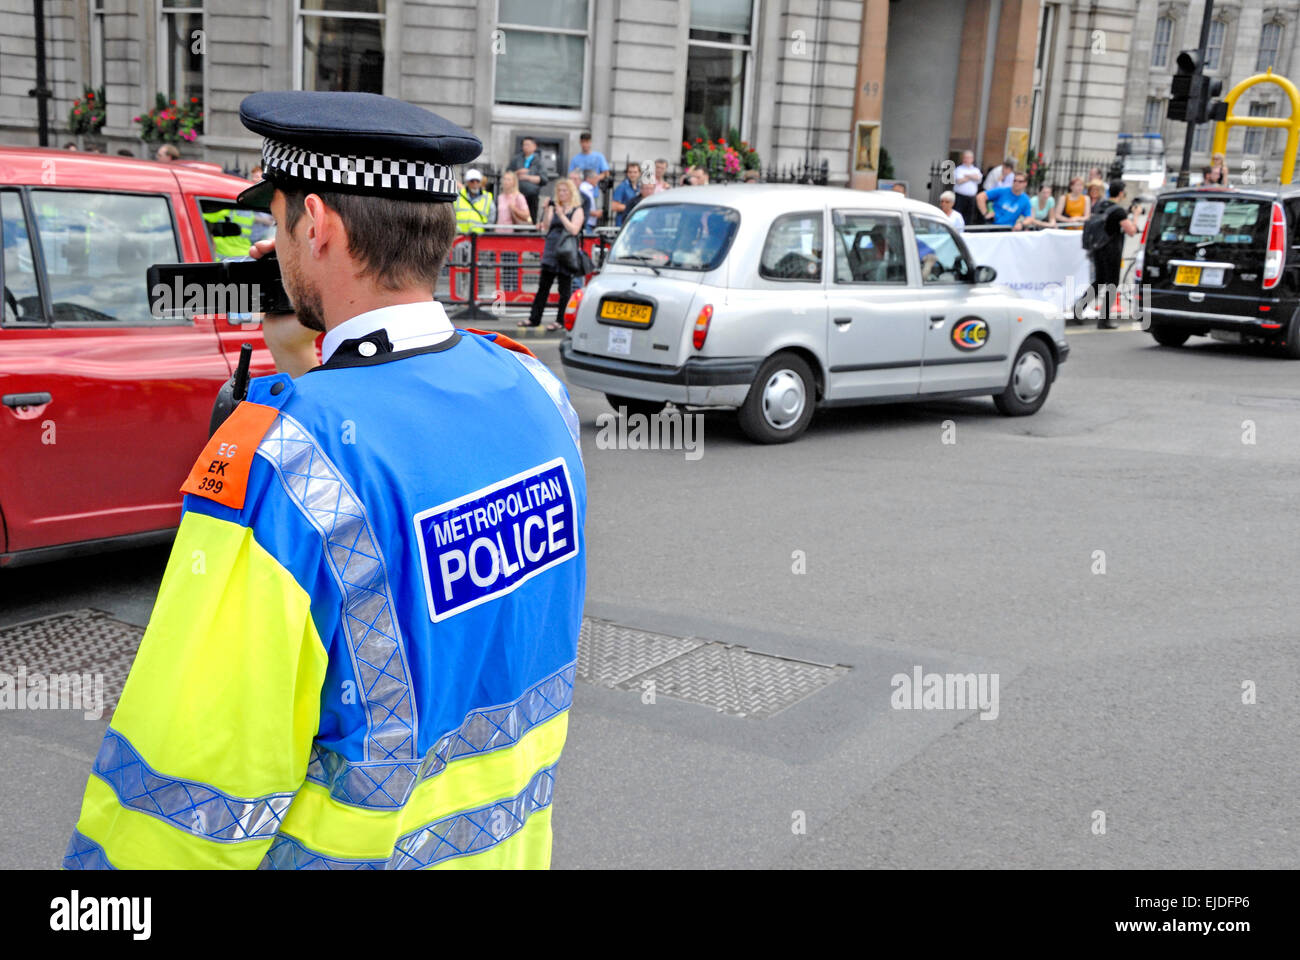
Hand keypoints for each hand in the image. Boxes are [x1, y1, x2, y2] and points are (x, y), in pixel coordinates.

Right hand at [249, 238, 319, 376]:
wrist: (285, 344)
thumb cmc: (301, 332)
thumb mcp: (308, 314)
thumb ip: (309, 300)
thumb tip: (315, 282)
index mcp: (310, 281)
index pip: (303, 256)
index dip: (292, 246)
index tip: (280, 244)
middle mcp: (298, 277)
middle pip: (287, 252)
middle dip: (273, 245)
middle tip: (262, 247)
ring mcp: (285, 280)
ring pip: (274, 258)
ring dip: (263, 250)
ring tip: (255, 251)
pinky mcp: (270, 285)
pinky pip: (264, 268)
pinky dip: (257, 260)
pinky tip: (253, 256)